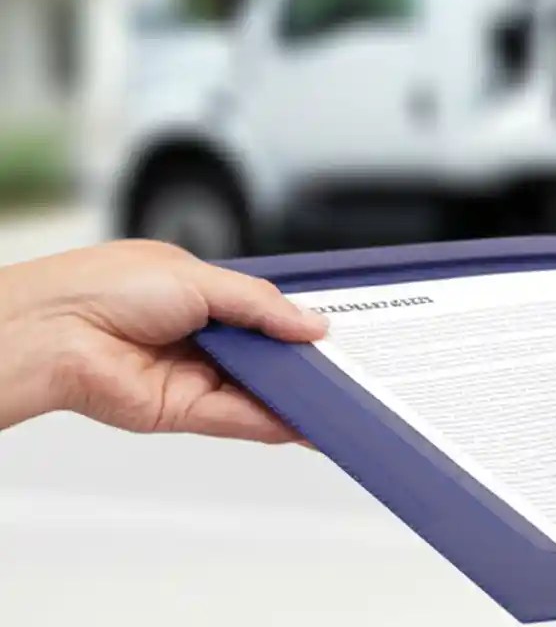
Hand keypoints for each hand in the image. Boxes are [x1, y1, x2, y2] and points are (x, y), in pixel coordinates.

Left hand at [0, 240, 326, 441]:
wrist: (55, 330)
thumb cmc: (106, 288)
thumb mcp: (201, 280)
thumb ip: (261, 306)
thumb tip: (312, 326)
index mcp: (203, 297)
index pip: (265, 314)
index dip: (300, 323)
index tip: (339, 331)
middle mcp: (201, 339)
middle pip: (267, 357)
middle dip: (306, 363)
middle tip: (353, 367)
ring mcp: (194, 378)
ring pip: (259, 392)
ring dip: (297, 397)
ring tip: (344, 398)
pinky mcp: (184, 412)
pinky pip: (239, 420)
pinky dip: (274, 423)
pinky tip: (308, 423)